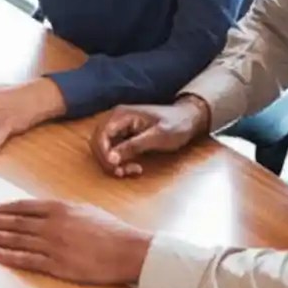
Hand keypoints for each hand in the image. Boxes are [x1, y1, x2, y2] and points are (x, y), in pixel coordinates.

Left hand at [0, 199, 152, 284]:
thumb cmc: (110, 229)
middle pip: (15, 223)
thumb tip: (48, 210)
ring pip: (16, 241)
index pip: (24, 207)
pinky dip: (7, 257)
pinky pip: (25, 260)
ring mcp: (52, 245)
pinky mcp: (56, 265)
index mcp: (59, 208)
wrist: (126, 249)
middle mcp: (51, 224)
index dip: (5, 209)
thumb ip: (64, 210)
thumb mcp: (85, 210)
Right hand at [91, 96, 209, 177]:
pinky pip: (114, 151)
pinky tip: (133, 168)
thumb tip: (111, 158)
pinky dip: (120, 162)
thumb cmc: (175, 125)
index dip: (104, 153)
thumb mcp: (156, 137)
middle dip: (108, 161)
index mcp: (121, 115)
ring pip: (105, 149)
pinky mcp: (125, 137)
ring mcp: (120, 128)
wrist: (188, 120)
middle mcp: (116, 120)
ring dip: (114, 163)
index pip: (100, 135)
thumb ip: (132, 146)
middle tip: (123, 172)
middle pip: (98, 143)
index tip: (116, 167)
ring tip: (131, 171)